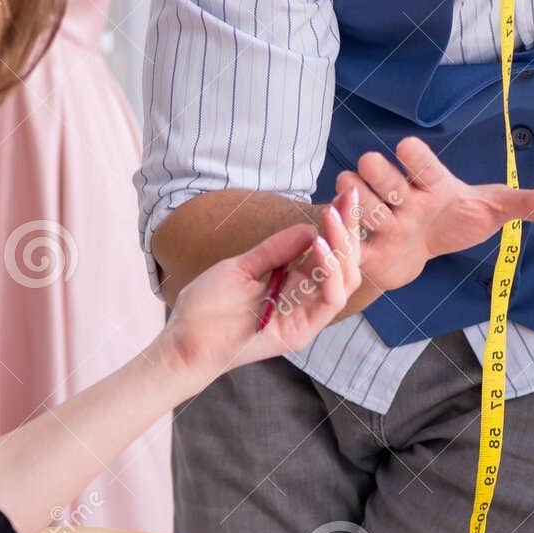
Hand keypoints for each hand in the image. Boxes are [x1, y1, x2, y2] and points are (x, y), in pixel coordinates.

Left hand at [164, 184, 361, 376]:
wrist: (185, 338)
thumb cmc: (208, 304)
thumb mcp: (242, 266)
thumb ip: (276, 250)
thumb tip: (309, 228)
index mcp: (292, 282)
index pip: (327, 250)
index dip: (339, 224)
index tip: (345, 194)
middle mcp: (304, 299)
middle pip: (343, 263)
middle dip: (348, 230)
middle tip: (347, 198)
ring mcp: (304, 317)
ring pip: (344, 281)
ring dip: (341, 246)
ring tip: (330, 218)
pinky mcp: (300, 332)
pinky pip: (329, 302)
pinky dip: (330, 274)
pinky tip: (319, 245)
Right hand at [338, 137, 533, 293]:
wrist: (413, 252)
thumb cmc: (452, 222)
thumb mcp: (491, 213)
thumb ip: (528, 204)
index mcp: (429, 179)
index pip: (416, 154)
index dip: (415, 157)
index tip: (414, 159)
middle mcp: (397, 189)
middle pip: (375, 166)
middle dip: (386, 180)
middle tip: (403, 202)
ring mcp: (374, 211)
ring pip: (355, 193)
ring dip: (369, 208)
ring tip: (388, 224)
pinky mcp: (358, 237)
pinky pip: (338, 224)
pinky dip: (344, 230)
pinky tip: (364, 240)